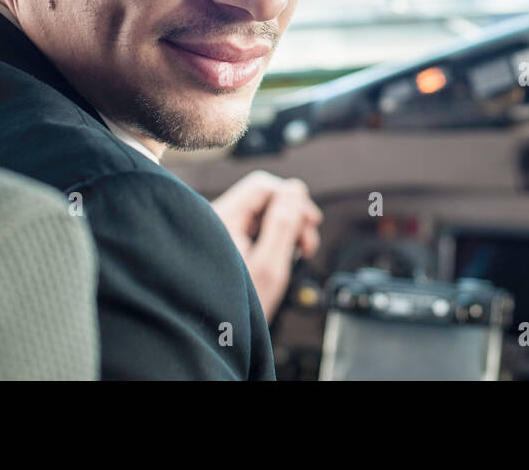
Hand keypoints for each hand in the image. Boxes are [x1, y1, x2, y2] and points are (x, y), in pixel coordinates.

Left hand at [210, 170, 322, 318]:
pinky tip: (283, 256)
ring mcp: (218, 232)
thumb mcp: (270, 266)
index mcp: (221, 219)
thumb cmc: (238, 310)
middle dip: (292, 216)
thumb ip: (284, 223)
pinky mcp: (224, 244)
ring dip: (286, 228)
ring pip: (260, 214)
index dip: (293, 199)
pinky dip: (273, 238)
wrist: (216, 341)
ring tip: (300, 252)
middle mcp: (215, 220)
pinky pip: (253, 228)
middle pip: (263, 198)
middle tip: (308, 245)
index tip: (312, 223)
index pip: (263, 186)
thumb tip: (296, 188)